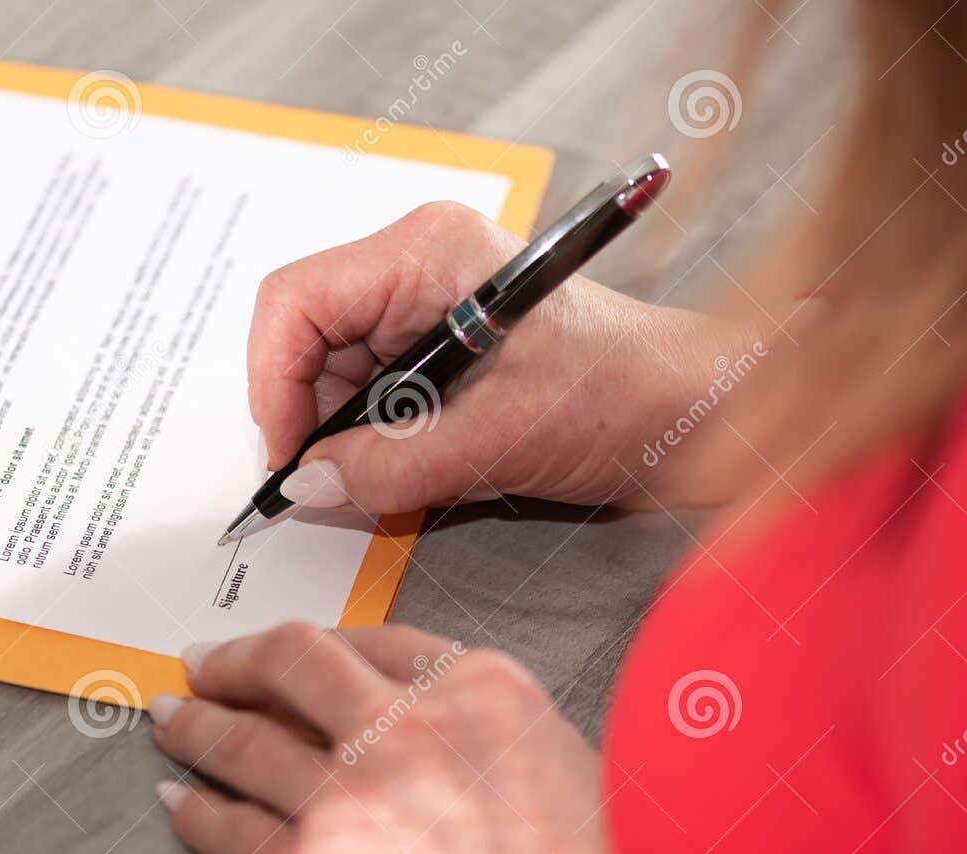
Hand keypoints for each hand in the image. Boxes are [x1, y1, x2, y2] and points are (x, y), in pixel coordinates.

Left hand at [148, 622, 677, 853]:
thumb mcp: (553, 755)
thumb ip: (470, 711)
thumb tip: (384, 699)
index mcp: (478, 686)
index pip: (367, 634)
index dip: (311, 642)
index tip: (284, 650)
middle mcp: (407, 728)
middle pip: (289, 661)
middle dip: (233, 658)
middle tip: (203, 664)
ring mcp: (352, 800)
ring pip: (240, 740)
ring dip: (194, 725)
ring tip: (172, 721)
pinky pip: (225, 828)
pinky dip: (190, 810)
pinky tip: (177, 800)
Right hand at [249, 201, 750, 511]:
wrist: (692, 412)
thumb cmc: (622, 397)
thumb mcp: (499, 440)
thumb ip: (391, 466)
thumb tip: (306, 485)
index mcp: (426, 253)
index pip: (296, 302)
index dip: (274, 384)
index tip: (287, 459)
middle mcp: (415, 270)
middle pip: (307, 341)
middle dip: (310, 418)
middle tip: (327, 487)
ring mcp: (424, 309)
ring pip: (334, 377)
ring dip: (346, 437)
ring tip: (392, 479)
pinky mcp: (437, 351)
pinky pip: (372, 398)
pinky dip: (374, 442)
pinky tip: (411, 469)